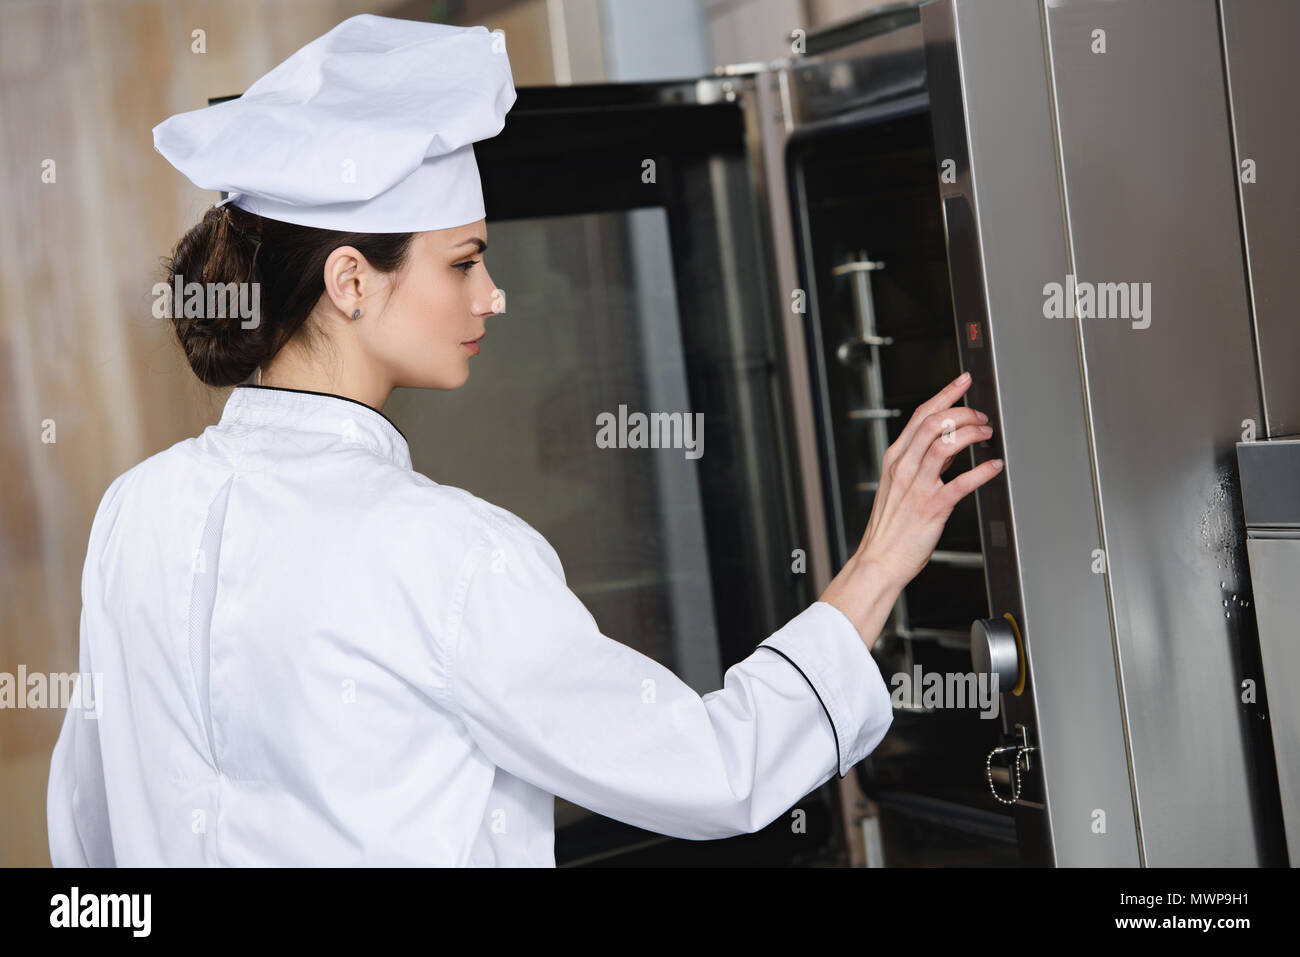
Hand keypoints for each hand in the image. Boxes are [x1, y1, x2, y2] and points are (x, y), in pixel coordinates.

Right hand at [820, 372, 1002, 645]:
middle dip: (963, 412)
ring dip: (971, 434)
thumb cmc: (890, 527)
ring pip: (945, 444)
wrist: (879, 559)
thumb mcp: (898, 486)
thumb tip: (945, 443)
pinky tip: (994, 467)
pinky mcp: (932, 507)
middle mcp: (905, 468)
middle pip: (934, 423)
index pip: (921, 415)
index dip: (945, 394)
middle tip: (981, 416)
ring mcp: (917, 486)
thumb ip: (919, 463)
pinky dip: (982, 471)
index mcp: (895, 459)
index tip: (964, 382)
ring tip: (987, 435)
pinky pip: (961, 483)